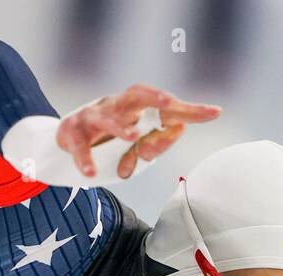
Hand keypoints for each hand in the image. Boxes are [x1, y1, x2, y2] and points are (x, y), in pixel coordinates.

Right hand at [55, 84, 221, 179]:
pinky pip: (80, 146)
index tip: (215, 112)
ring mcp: (94, 118)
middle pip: (136, 94)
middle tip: (169, 103)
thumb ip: (156, 145)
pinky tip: (90, 173)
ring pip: (107, 117)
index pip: (166, 107)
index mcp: (136, 111)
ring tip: (132, 136)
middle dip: (153, 96)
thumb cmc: (109, 144)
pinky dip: (85, 159)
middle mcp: (117, 108)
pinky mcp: (72, 133)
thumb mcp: (136, 150)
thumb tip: (178, 129)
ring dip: (119, 127)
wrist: (67, 143)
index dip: (190, 109)